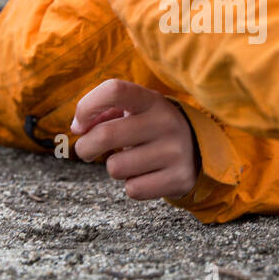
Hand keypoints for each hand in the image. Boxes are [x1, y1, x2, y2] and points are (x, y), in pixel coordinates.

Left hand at [70, 79, 200, 200]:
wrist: (199, 152)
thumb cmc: (151, 129)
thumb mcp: (135, 112)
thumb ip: (104, 113)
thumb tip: (79, 128)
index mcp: (151, 100)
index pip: (114, 90)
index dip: (88, 106)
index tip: (80, 123)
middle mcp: (165, 122)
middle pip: (105, 135)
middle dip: (85, 147)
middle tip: (87, 151)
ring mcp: (175, 151)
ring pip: (115, 167)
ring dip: (114, 168)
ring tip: (130, 162)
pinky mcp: (179, 178)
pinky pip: (133, 189)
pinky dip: (132, 186)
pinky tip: (146, 175)